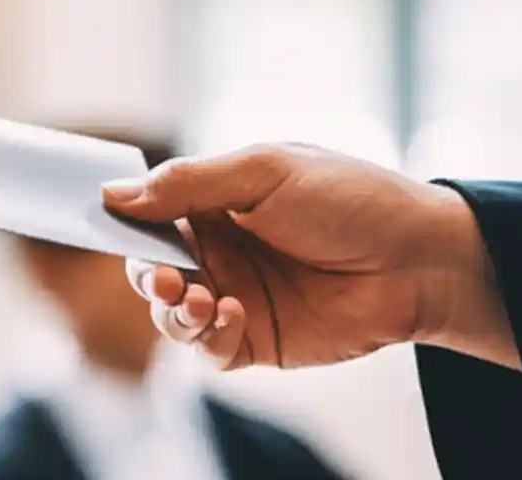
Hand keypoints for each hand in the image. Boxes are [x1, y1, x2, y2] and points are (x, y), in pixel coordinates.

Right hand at [102, 143, 516, 370]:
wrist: (420, 259)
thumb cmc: (350, 198)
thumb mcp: (264, 170)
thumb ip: (187, 183)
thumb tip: (114, 194)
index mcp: (213, 203)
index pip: (147, 213)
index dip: (122, 220)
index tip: (101, 223)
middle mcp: (217, 251)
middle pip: (146, 267)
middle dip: (142, 273)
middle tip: (160, 276)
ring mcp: (233, 296)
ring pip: (168, 313)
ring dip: (169, 308)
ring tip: (196, 298)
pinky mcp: (255, 340)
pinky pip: (208, 349)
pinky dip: (206, 336)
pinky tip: (231, 314)